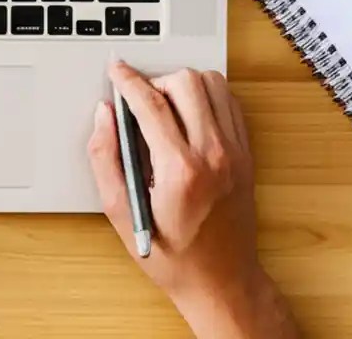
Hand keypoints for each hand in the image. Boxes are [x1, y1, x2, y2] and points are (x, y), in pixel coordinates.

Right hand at [88, 63, 296, 338]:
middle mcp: (213, 155)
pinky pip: (230, 102)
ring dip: (183, 86)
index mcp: (180, 170)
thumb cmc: (171, 254)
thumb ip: (105, 157)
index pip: (151, 103)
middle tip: (138, 101)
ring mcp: (235, 152)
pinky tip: (189, 114)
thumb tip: (104, 115)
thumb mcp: (121, 212)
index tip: (116, 71)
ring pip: (212, 84)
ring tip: (164, 106)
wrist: (220, 280)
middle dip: (155, 82)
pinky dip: (207, 97)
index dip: (127, 80)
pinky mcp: (246, 153)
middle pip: (185, 83)